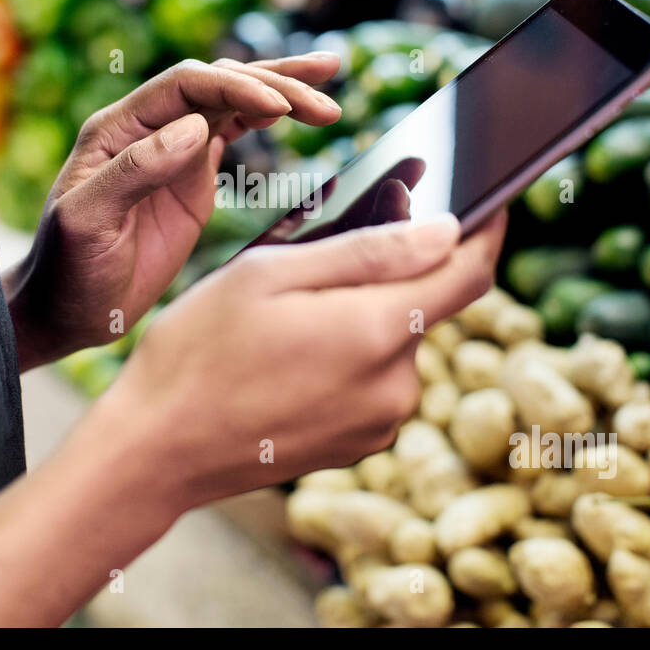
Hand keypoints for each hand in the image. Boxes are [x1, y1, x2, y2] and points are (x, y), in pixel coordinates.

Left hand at [4, 53, 342, 367]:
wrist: (66, 311)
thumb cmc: (66, 270)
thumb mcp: (89, 221)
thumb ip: (136, 170)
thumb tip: (194, 128)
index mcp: (118, 129)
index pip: (185, 86)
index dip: (235, 87)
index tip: (278, 107)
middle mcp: (148, 129)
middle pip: (218, 85)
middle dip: (274, 85)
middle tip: (325, 101)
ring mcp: (173, 151)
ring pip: (233, 104)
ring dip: (281, 95)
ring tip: (328, 98)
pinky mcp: (192, 177)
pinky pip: (234, 133)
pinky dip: (268, 119)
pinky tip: (299, 114)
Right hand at [99, 211, 507, 510]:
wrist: (158, 450)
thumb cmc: (199, 349)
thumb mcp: (270, 273)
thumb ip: (368, 252)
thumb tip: (448, 230)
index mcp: (375, 332)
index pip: (469, 271)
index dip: (488, 229)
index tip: (492, 198)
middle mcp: (394, 386)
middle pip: (424, 304)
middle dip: (393, 270)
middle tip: (325, 253)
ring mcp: (380, 422)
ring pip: (396, 341)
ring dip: (365, 315)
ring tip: (291, 315)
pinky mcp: (361, 445)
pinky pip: (377, 381)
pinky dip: (352, 355)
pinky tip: (293, 355)